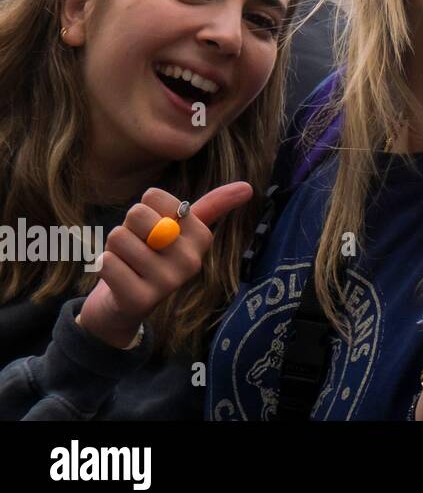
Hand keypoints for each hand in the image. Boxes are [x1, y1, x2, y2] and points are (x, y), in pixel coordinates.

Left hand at [77, 182, 253, 348]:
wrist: (125, 306)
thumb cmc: (152, 256)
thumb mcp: (181, 231)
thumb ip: (212, 206)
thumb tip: (249, 186)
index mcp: (202, 237)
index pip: (153, 196)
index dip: (144, 209)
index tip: (152, 230)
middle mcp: (191, 261)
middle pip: (137, 214)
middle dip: (127, 228)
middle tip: (137, 248)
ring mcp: (168, 282)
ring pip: (119, 237)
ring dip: (114, 249)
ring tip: (127, 264)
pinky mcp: (141, 299)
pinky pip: (108, 262)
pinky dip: (104, 266)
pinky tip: (117, 278)